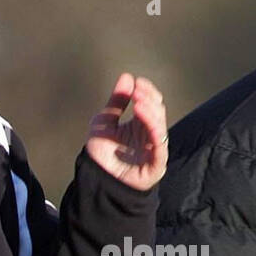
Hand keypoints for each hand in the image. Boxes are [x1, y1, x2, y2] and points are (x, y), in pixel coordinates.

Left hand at [84, 73, 167, 190]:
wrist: (96, 179)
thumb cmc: (102, 152)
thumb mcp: (105, 121)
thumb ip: (117, 101)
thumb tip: (127, 77)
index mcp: (141, 124)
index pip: (152, 102)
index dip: (147, 91)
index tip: (136, 82)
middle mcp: (150, 134)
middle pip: (158, 111)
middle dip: (149, 99)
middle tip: (137, 90)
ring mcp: (154, 149)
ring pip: (160, 126)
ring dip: (150, 111)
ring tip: (138, 101)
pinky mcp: (156, 165)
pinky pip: (160, 146)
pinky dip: (154, 129)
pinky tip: (143, 115)